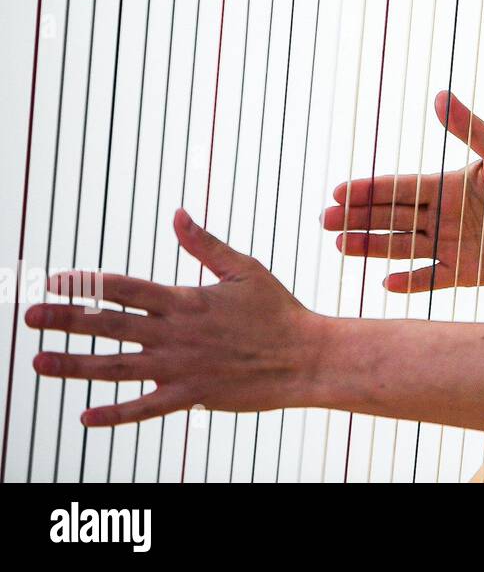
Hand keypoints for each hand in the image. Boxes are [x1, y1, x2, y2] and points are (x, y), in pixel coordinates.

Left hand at [25, 209, 323, 426]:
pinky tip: (85, 416)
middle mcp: (177, 333)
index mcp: (186, 300)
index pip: (125, 289)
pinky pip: (144, 408)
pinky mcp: (191, 395)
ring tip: (39, 361)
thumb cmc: (279, 310)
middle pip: (110, 325)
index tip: (56, 280)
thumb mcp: (244, 269)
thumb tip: (177, 214)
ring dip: (75, 365)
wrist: (304, 357)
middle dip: (66, 319)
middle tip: (30, 315)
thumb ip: (205, 245)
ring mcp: (181, 367)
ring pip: (117, 367)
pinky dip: (114, 414)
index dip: (88, 283)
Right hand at [322, 90, 483, 292]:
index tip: (340, 191)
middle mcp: (441, 217)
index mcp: (446, 186)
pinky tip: (387, 284)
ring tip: (341, 246)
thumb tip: (438, 95)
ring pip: (402, 247)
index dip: (371, 190)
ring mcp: (450, 246)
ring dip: (373, 246)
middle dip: (358, 218)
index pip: (400, 188)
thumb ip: (470, 127)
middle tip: (325, 219)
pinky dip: (411, 282)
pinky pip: (432, 278)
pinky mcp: (465, 273)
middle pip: (391, 217)